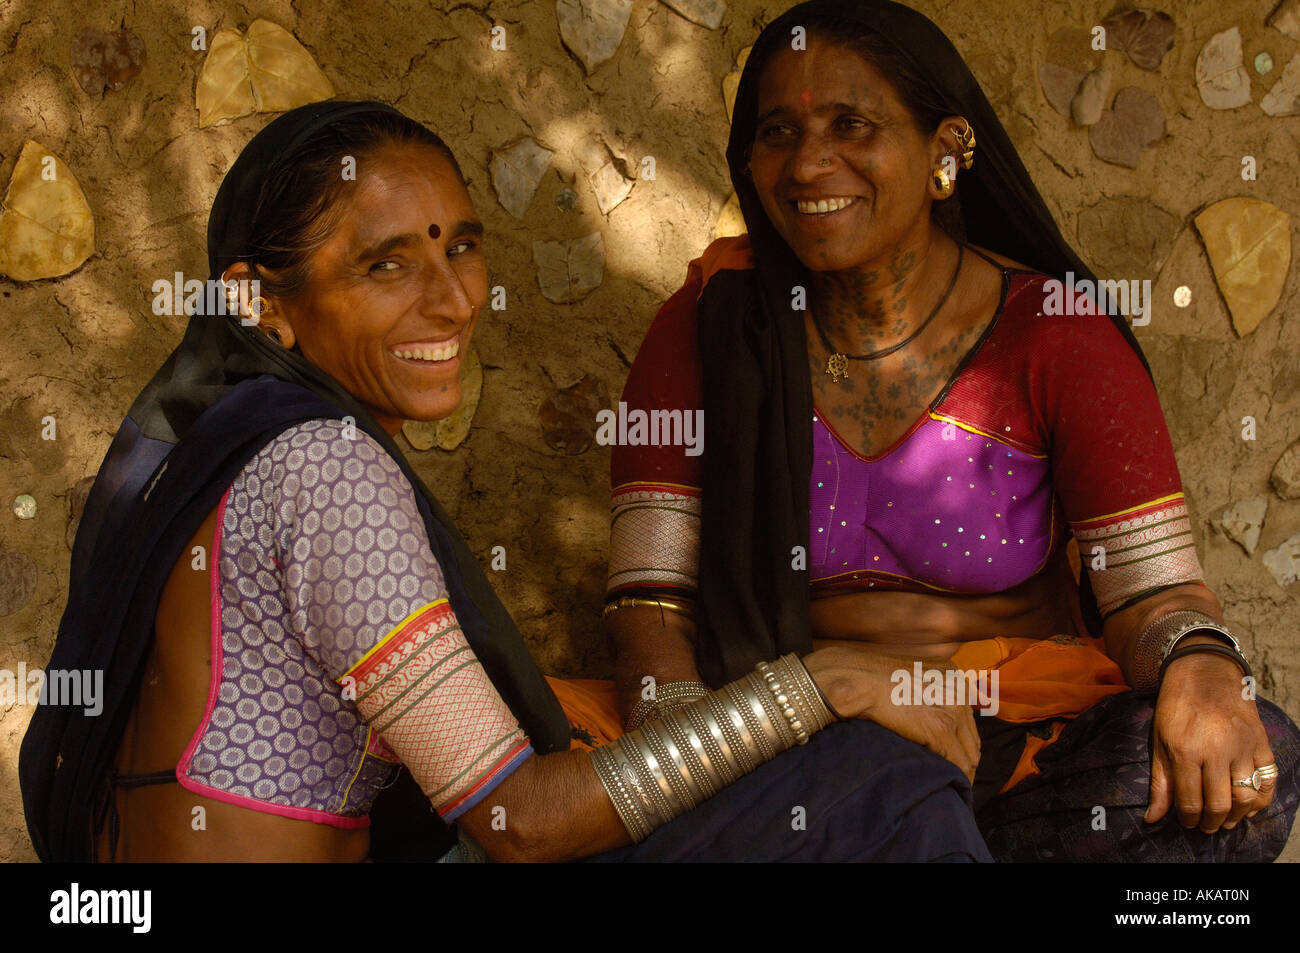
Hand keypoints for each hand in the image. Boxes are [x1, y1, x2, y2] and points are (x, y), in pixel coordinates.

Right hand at [803, 646, 979, 781]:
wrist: (852, 679)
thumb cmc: (866, 680)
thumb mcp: (905, 678)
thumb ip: (921, 693)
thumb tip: (924, 716)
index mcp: (950, 673)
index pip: (965, 715)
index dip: (959, 739)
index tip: (951, 756)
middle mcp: (958, 687)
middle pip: (971, 734)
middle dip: (963, 757)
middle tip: (954, 778)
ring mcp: (952, 707)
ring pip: (969, 751)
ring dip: (962, 772)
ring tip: (952, 787)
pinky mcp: (940, 727)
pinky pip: (958, 762)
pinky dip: (956, 777)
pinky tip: (947, 787)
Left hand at [1145, 642, 1275, 832]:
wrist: (1204, 673)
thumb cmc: (1176, 708)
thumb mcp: (1160, 741)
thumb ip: (1160, 782)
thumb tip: (1153, 819)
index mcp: (1186, 750)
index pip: (1190, 801)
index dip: (1189, 819)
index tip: (1188, 823)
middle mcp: (1217, 750)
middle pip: (1220, 804)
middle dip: (1211, 823)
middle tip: (1206, 827)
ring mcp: (1242, 746)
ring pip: (1246, 797)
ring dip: (1236, 816)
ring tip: (1225, 820)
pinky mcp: (1261, 742)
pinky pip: (1268, 780)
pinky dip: (1261, 799)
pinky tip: (1248, 806)